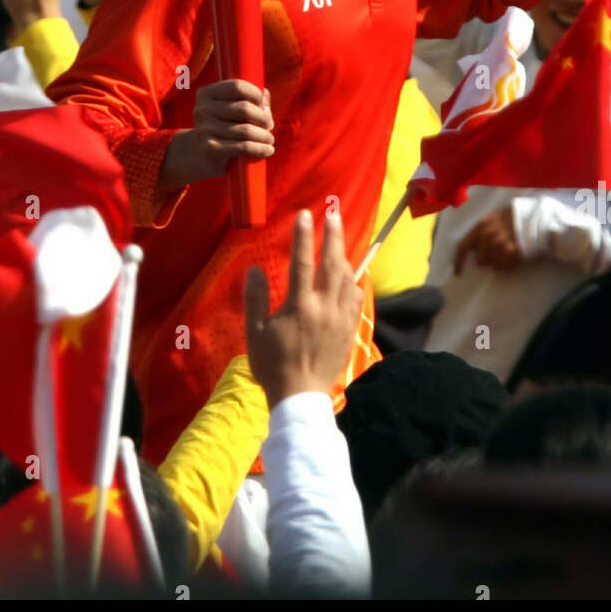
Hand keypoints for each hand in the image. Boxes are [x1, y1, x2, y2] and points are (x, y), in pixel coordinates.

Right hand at [160, 78, 273, 192]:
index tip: (264, 105)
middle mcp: (203, 109)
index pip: (237, 87)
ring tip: (270, 139)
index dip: (256, 94)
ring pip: (246, 130)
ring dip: (264, 135)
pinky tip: (268, 150)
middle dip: (263, 117)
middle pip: (244, 108)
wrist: (199, 155)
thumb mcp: (231, 109)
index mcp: (206, 93)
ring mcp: (205, 129)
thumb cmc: (222, 126)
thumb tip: (265, 94)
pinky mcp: (211, 148)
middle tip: (269, 125)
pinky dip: (260, 149)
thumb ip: (248, 98)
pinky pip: (243, 147)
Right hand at [245, 208, 362, 409]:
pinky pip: (355, 297)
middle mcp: (323, 306)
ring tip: (340, 239)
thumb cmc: (273, 364)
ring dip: (344, 254)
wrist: (300, 397)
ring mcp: (340, 317)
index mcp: (299, 305)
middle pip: (331, 263)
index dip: (303, 236)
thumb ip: (255, 298)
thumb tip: (254, 269)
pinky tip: (352, 273)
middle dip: (333, 236)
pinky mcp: (349, 328)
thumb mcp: (255, 333)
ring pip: (346, 278)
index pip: (302, 262)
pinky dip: (354, 280)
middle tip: (333, 214)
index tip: (304, 215)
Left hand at [454, 208, 520, 273]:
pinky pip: (507, 266)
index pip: (463, 246)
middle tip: (496, 254)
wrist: (530, 217)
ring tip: (507, 253)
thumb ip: (480, 233)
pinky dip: (510, 264)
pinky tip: (514, 256)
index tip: (457, 272)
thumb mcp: (490, 220)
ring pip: (495, 266)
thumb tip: (473, 251)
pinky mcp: (512, 250)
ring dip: (500, 262)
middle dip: (487, 260)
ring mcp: (500, 243)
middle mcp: (488, 235)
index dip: (459, 261)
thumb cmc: (508, 219)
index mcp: (480, 226)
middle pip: (481, 261)